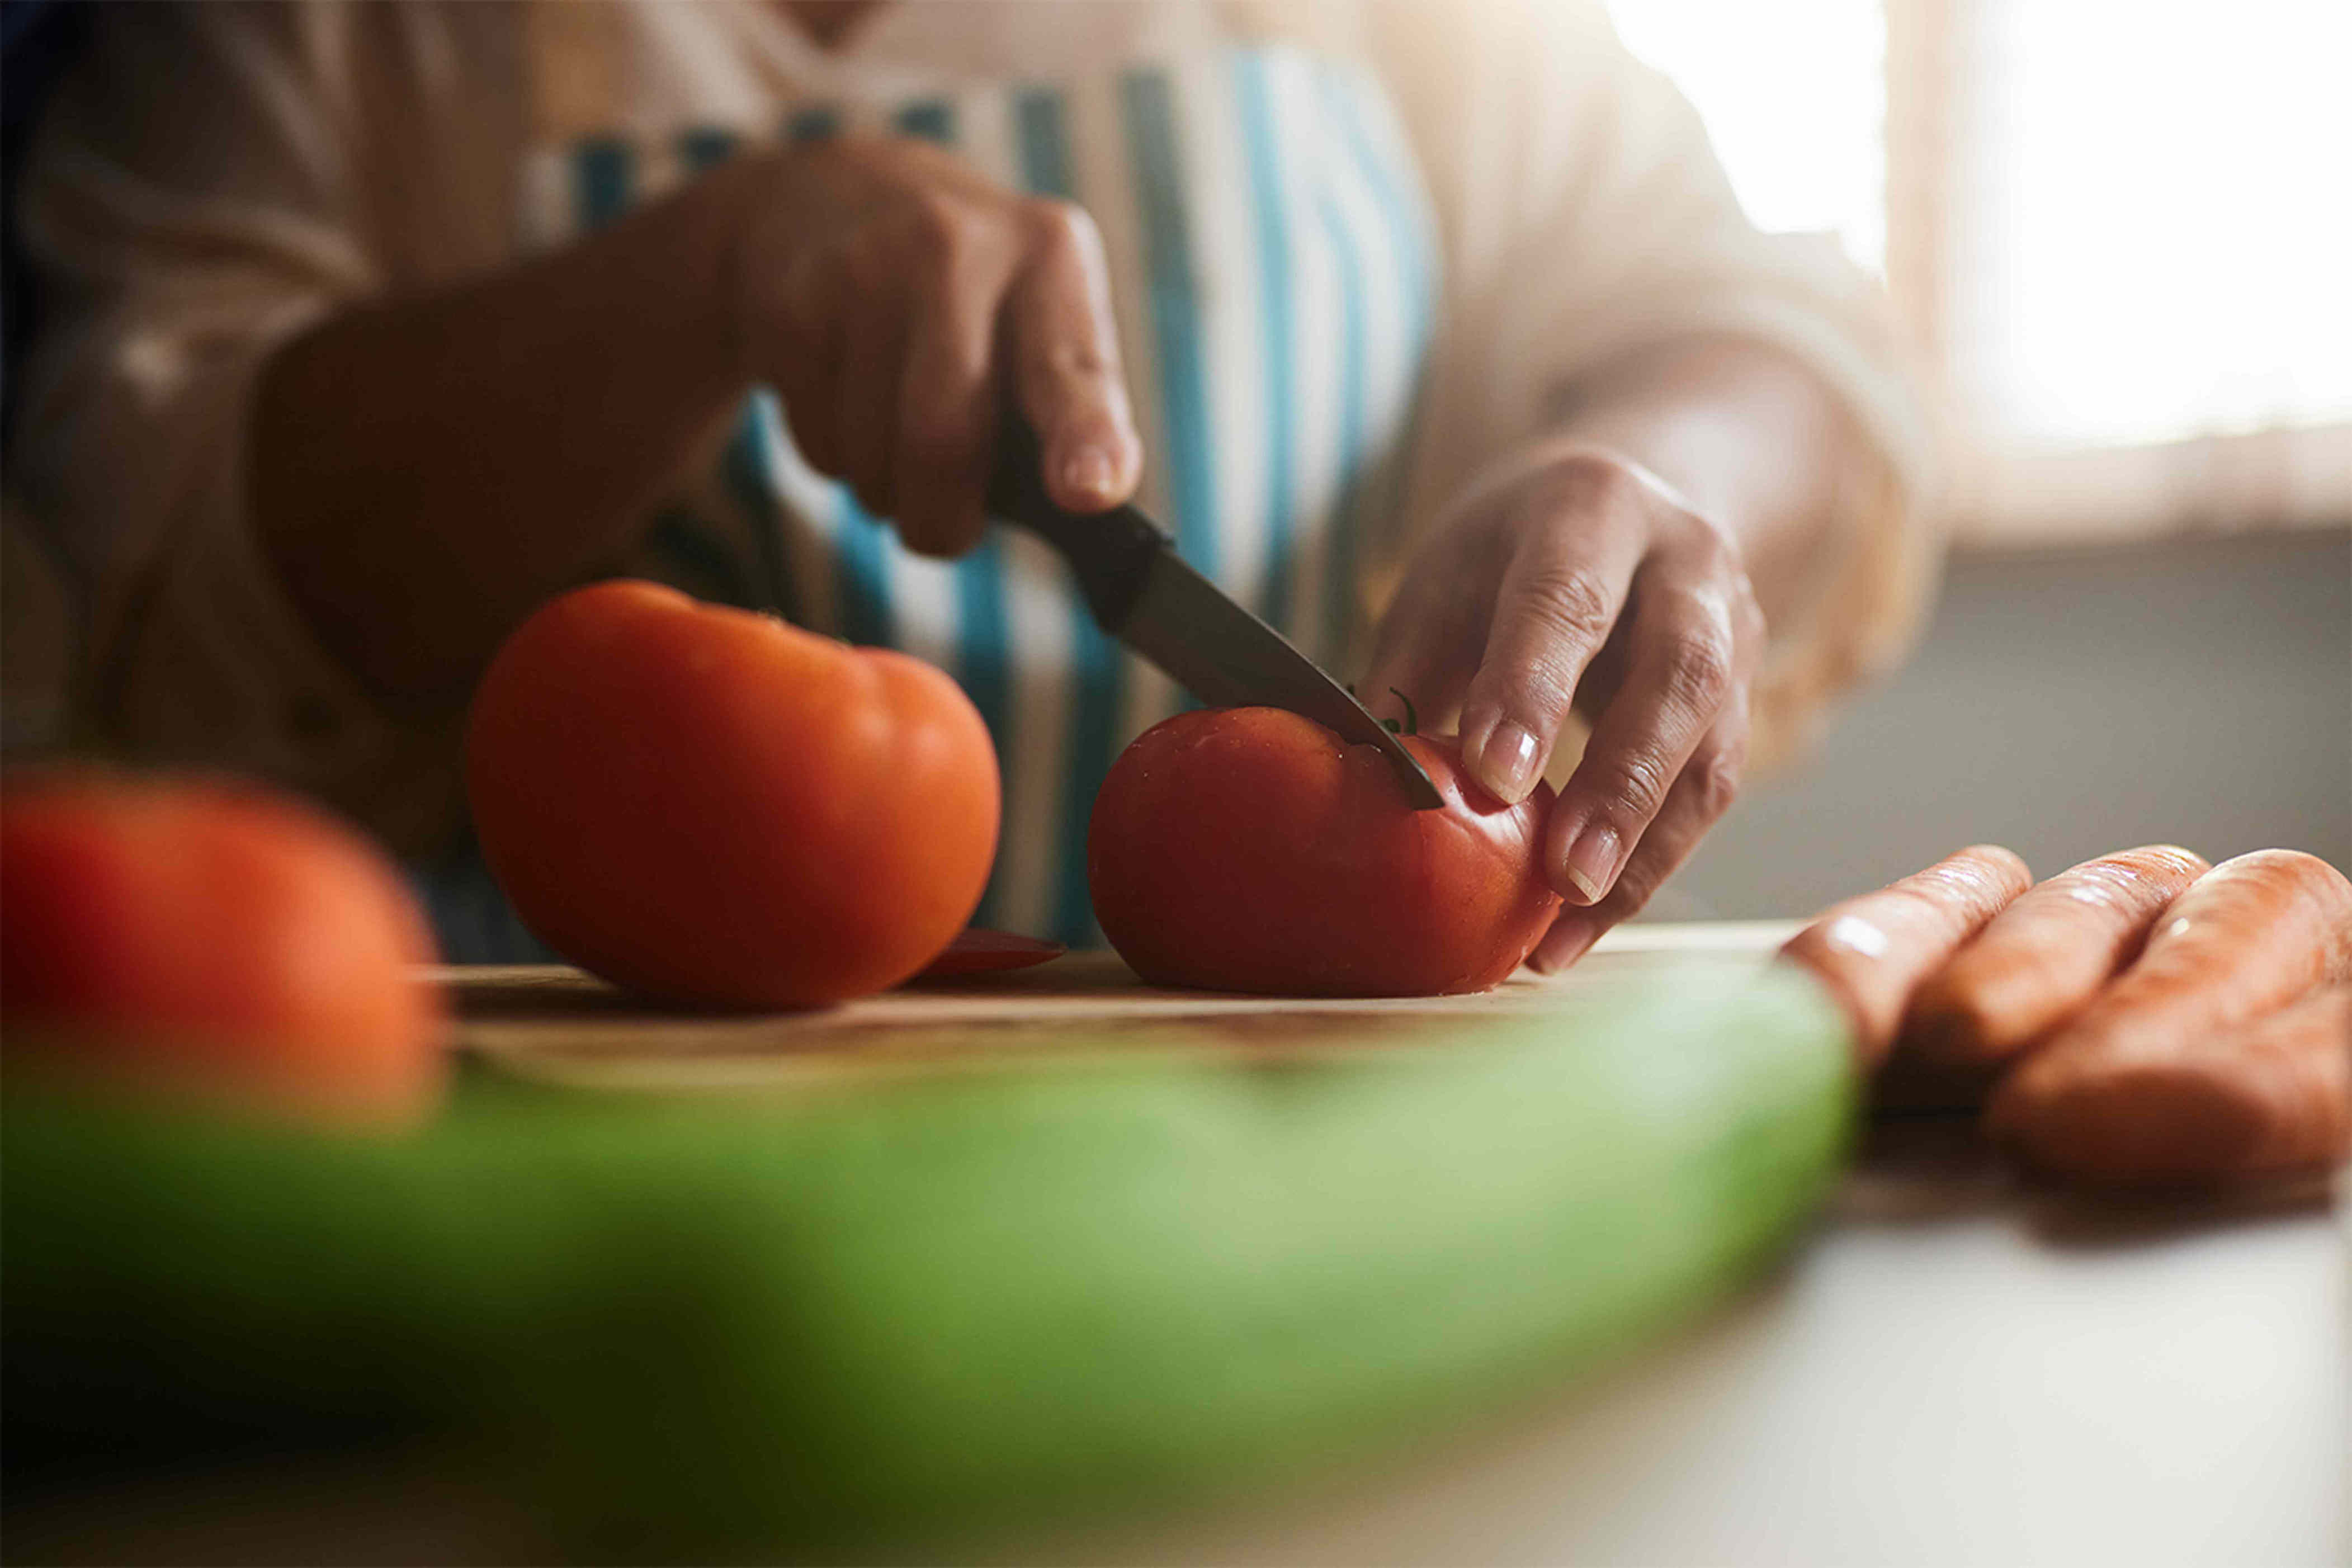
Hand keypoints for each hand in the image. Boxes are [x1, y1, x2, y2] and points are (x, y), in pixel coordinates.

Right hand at [729, 135, 1143, 554]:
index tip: (1088, 491)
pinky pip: (816, 440)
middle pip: (943, 436)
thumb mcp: (1038, 315)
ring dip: (883, 487)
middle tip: (942, 530)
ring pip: (870, 454)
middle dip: (940, 518)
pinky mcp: (792, 299)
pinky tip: (845, 399)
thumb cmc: (968, 297)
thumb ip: (1070, 407)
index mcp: (1051, 255)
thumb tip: (1087, 503)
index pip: (1070, 366)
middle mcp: (959, 245)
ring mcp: (864, 264)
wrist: (827, 194)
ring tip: (891, 436)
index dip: (1084, 434)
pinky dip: (833, 455)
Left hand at [1360, 439, 1765, 969]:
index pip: (1567, 599)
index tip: (1492, 778)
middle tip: (1564, 876)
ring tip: (1563, 934)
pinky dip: (1646, 872)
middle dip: (1622, 783)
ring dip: (1641, 854)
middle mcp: (1688, 567)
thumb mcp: (1449, 575)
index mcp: (1594, 508)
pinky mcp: (1745, 705)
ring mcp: (1735, 637)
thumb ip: (1411, 665)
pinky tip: (1580, 928)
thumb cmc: (1516, 553)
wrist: (1638, 508)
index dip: (1532, 689)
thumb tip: (1362, 773)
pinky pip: (1708, 797)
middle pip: (1678, 676)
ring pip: (1711, 753)